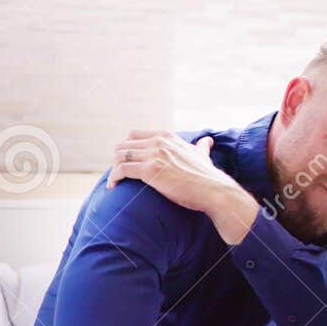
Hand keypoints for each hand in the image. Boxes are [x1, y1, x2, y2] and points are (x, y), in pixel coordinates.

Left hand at [109, 130, 259, 243]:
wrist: (213, 191)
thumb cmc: (207, 177)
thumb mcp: (202, 155)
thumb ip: (201, 147)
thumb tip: (207, 140)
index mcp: (167, 136)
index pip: (134, 135)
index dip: (127, 149)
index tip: (126, 163)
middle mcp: (158, 141)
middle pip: (124, 145)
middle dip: (117, 160)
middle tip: (118, 175)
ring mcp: (154, 154)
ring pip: (120, 156)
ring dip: (113, 169)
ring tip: (114, 182)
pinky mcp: (150, 170)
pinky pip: (122, 169)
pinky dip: (114, 178)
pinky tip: (114, 187)